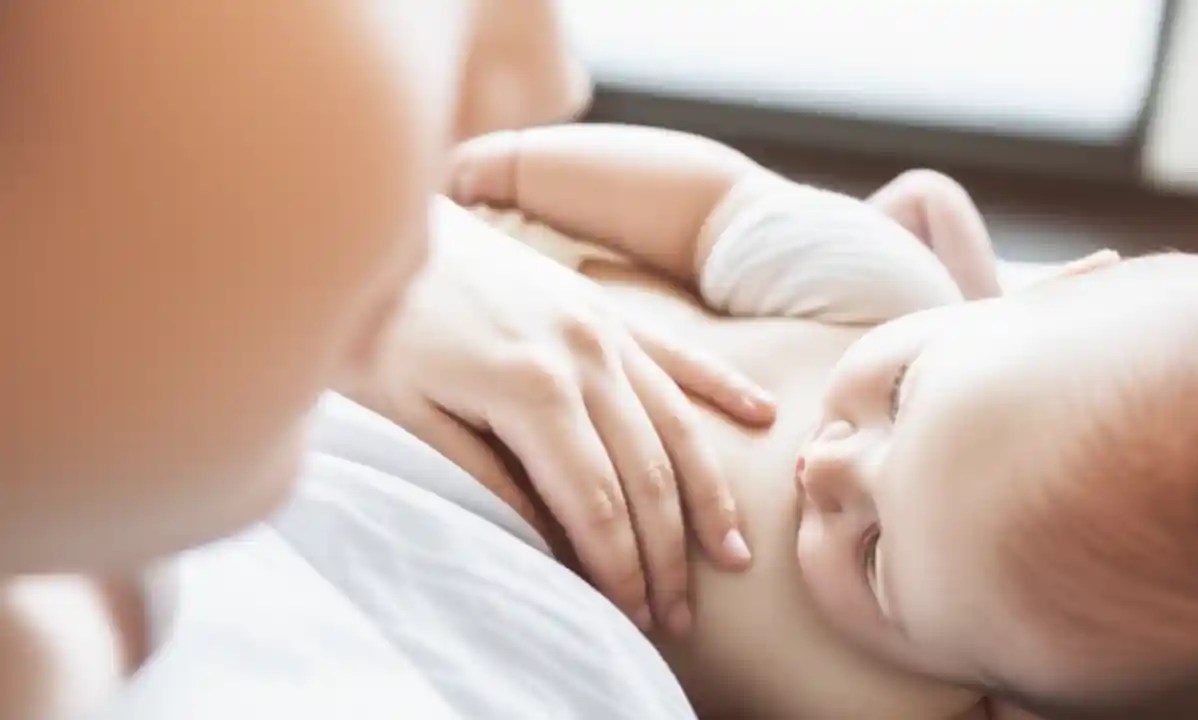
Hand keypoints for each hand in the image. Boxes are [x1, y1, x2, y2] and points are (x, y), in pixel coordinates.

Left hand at [348, 198, 774, 634]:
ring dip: (705, 493)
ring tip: (732, 552)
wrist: (380, 216)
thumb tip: (548, 540)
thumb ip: (483, 475)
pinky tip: (758, 415)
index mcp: (532, 387)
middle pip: (646, 471)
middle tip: (679, 614)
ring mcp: (602, 325)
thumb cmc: (375, 318)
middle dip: (666, 551)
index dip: (619, 566)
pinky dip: (718, 387)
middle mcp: (585, 354)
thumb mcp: (406, 411)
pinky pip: (676, 353)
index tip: (634, 615)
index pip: (595, 501)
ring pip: (676, 421)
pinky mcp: (603, 306)